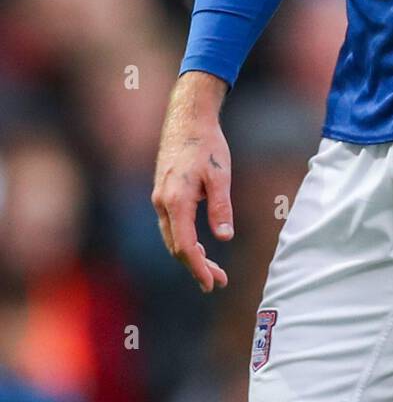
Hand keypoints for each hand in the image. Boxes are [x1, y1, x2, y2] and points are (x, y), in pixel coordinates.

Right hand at [152, 71, 232, 291]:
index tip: (211, 283)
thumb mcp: (220, 175)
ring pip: (172, 237)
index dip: (198, 268)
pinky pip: (171, 226)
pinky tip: (200, 245)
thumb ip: (220, 206)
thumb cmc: (207, 144)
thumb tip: (223, 237)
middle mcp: (162, 202)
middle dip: (196, 267)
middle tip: (218, 281)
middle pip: (176, 246)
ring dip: (190, 256)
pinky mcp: (162, 193)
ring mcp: (159, 198)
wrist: (187, 118)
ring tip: (212, 270)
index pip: (185, 246)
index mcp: (176, 200)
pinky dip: (184, 240)